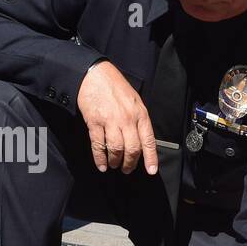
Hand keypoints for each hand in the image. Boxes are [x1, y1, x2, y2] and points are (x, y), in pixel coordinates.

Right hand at [76, 60, 158, 175]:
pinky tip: (101, 165)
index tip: (151, 170)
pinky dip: (100, 158)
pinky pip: (98, 145)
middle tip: (127, 169)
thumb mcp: (135, 101)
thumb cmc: (116, 87)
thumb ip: (139, 120)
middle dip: (130, 163)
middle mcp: (127, 119)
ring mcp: (110, 121)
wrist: (95, 74)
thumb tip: (142, 140)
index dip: (150, 158)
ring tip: (114, 165)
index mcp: (140, 114)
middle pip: (132, 149)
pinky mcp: (94, 122)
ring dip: (115, 161)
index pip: (149, 141)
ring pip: (116, 149)